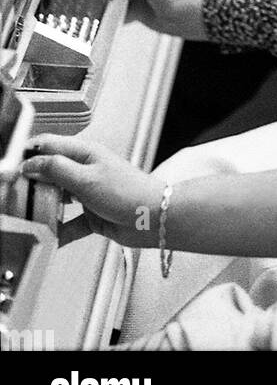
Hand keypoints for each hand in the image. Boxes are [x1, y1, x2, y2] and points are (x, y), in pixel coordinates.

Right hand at [22, 136, 163, 248]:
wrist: (153, 218)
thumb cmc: (129, 192)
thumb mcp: (86, 178)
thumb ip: (56, 170)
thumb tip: (32, 163)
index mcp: (85, 153)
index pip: (50, 145)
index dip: (30, 154)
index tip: (15, 168)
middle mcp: (85, 171)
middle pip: (50, 173)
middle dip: (33, 184)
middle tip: (20, 196)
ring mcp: (88, 193)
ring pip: (57, 199)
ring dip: (44, 209)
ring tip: (32, 216)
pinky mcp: (92, 215)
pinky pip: (69, 223)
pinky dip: (60, 231)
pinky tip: (52, 238)